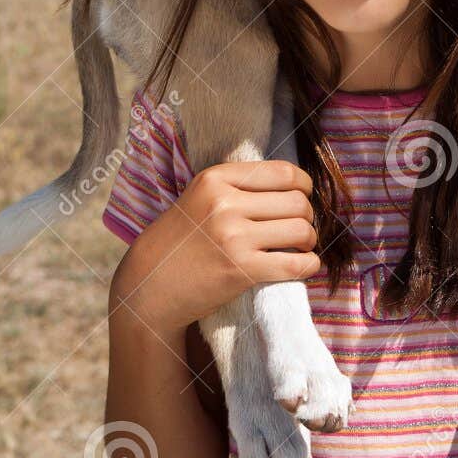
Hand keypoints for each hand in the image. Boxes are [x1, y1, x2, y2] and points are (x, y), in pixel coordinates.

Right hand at [112, 160, 318, 336]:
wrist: (147, 286)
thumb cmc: (179, 241)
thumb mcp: (198, 197)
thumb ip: (238, 185)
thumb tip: (292, 182)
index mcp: (215, 179)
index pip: (282, 171)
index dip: (303, 184)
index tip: (303, 196)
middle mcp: (224, 204)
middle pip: (297, 202)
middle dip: (307, 215)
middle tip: (299, 228)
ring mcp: (233, 237)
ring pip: (302, 230)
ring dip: (309, 241)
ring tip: (300, 247)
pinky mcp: (241, 270)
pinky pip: (296, 264)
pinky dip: (309, 265)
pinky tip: (303, 265)